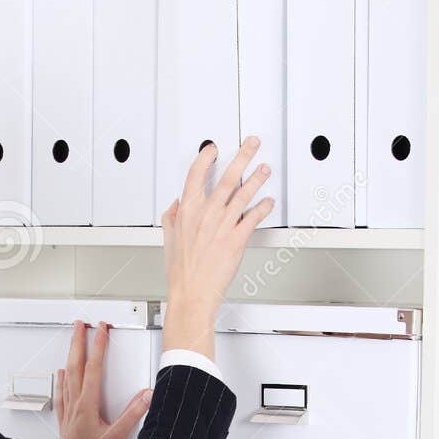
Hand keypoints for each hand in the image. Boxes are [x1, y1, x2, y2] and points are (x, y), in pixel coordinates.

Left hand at [54, 320, 152, 438]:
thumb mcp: (116, 438)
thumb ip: (132, 415)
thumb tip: (146, 395)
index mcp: (87, 406)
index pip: (94, 368)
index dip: (98, 346)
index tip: (101, 329)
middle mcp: (75, 405)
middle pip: (76, 365)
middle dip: (78, 342)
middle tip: (81, 325)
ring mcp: (68, 412)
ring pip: (67, 376)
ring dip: (70, 356)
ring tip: (72, 340)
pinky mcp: (65, 421)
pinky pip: (62, 393)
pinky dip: (62, 380)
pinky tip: (61, 374)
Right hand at [161, 136, 273, 322]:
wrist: (192, 293)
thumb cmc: (181, 272)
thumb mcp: (169, 239)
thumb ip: (173, 217)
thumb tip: (178, 204)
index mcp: (187, 210)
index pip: (196, 174)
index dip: (206, 157)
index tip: (214, 149)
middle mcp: (206, 214)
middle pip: (227, 177)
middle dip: (242, 156)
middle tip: (252, 144)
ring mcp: (222, 225)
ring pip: (244, 193)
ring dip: (257, 178)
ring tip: (265, 169)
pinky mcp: (236, 239)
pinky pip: (253, 217)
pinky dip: (263, 207)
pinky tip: (268, 202)